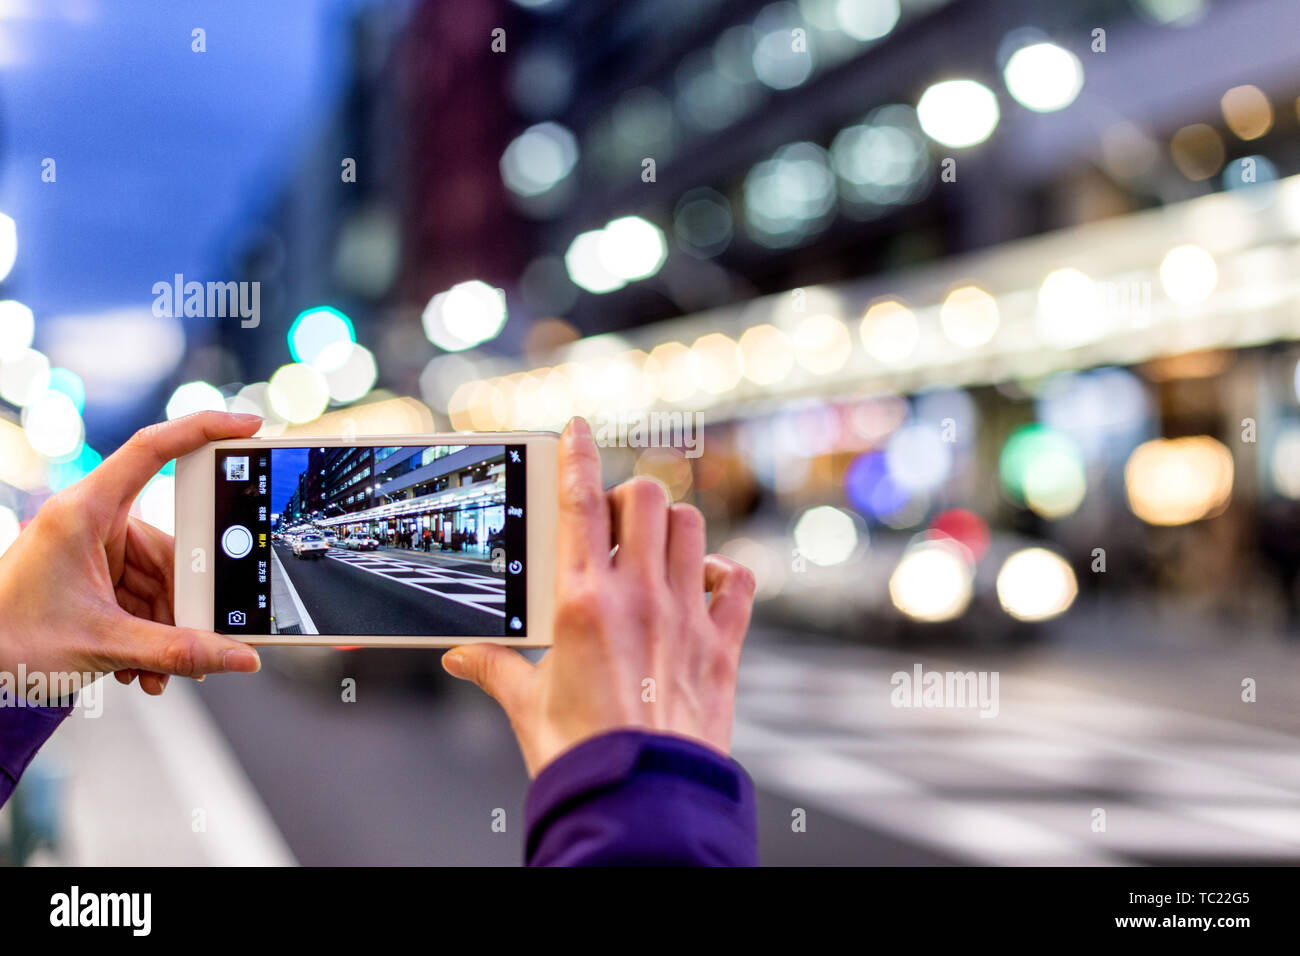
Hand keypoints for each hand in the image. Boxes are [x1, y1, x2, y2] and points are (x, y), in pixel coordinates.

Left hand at [0, 411, 263, 697]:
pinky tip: (140, 665)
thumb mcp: (104, 644)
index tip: (249, 427)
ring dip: (166, 628)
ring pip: (161, 579)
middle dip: (186, 602)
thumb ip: (179, 651)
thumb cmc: (8, 641)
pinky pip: (142, 595)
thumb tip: (241, 658)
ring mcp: (94, 548)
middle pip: (172, 544)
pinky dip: (149, 630)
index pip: (152, 450)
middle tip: (200, 638)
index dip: (203, 429)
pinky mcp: (95, 574)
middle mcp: (92, 521)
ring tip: (158, 669)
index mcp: (85, 511)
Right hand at [442, 418, 755, 776]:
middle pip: (645, 499)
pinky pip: (740, 584)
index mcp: (582, 601)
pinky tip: (708, 585)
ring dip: (672, 527)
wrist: (641, 800)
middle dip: (628, 497)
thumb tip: (459, 657)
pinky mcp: (722, 645)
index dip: (578, 454)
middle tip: (613, 522)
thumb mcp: (526, 705)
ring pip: (693, 528)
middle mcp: (640, 595)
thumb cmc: (580, 754)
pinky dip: (726, 575)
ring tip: (655, 549)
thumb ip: (494, 668)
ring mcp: (688, 616)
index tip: (577, 428)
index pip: (581, 502)